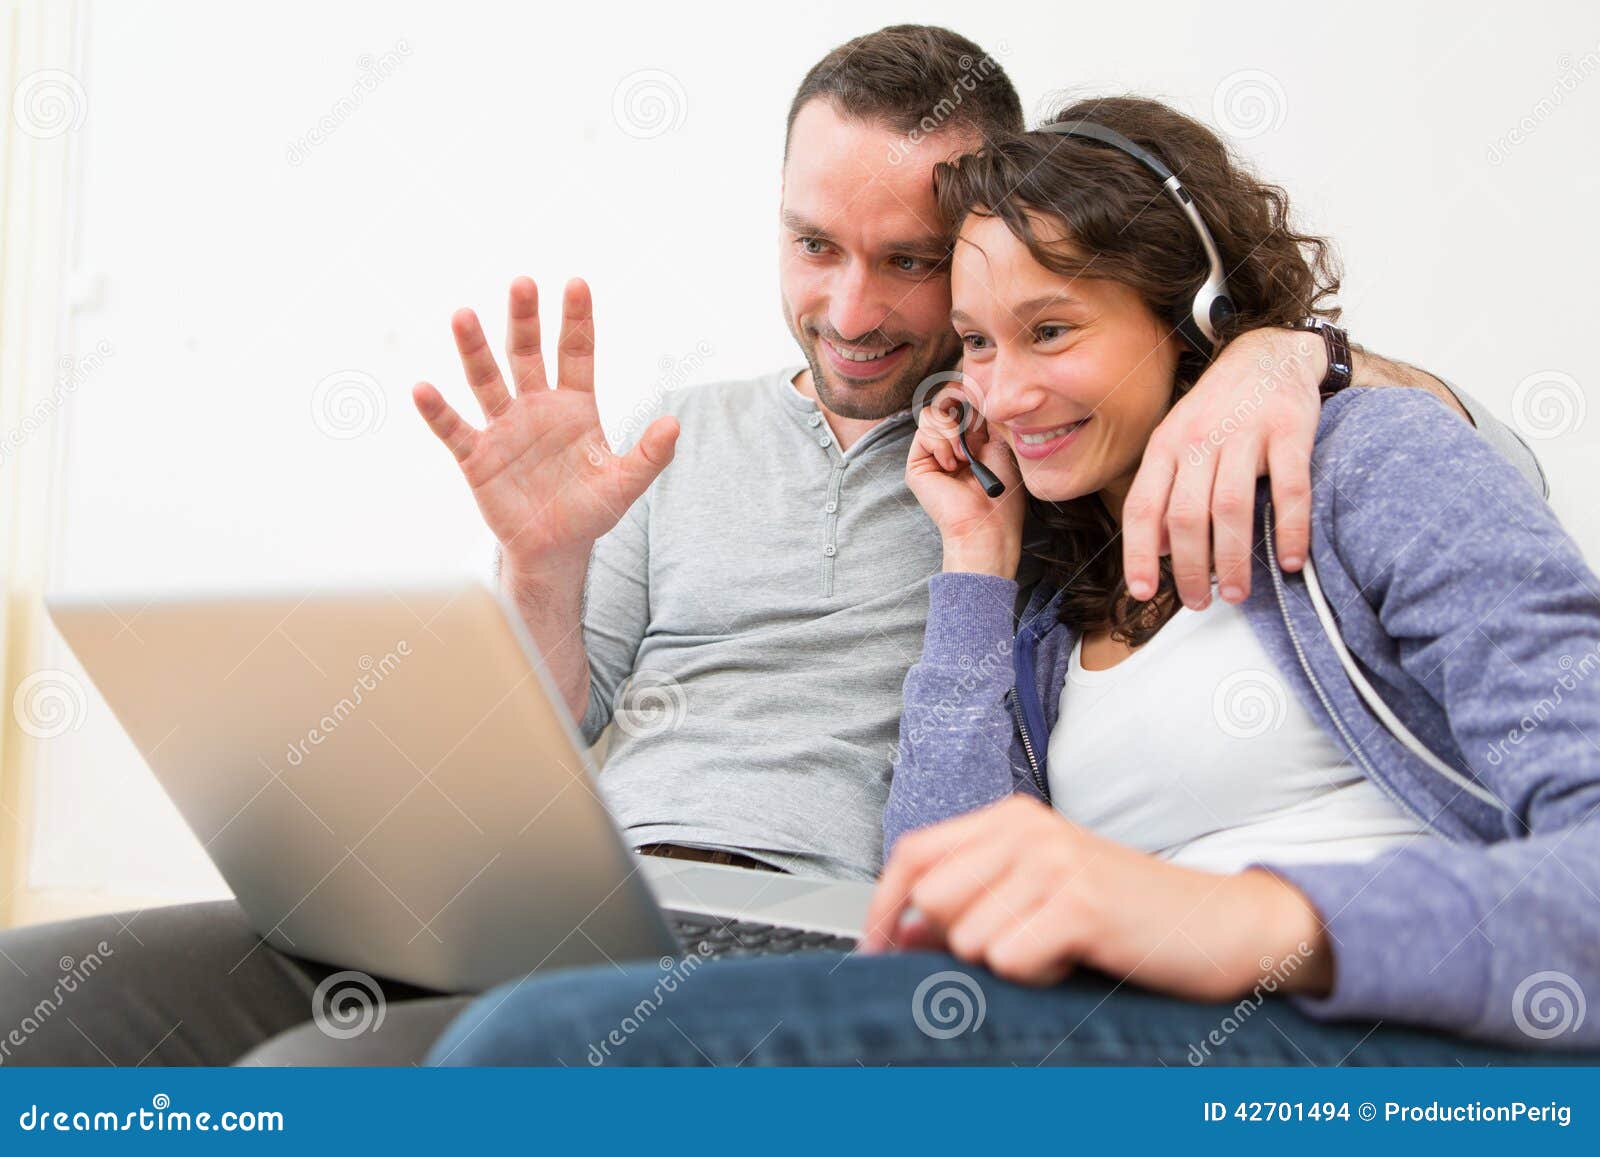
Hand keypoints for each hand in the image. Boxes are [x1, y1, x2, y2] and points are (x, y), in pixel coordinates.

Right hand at [413, 277, 679, 572]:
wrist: (556, 549)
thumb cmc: (590, 510)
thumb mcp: (624, 484)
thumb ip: (650, 456)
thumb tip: (674, 424)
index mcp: (575, 406)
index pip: (576, 352)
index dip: (577, 320)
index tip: (577, 282)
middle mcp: (536, 407)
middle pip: (527, 353)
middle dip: (524, 319)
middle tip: (522, 282)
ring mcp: (504, 428)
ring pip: (486, 380)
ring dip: (474, 349)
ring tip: (463, 315)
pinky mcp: (477, 457)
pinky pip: (454, 429)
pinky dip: (438, 411)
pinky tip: (423, 388)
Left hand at [862, 796, 1331, 1002]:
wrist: (1219, 924)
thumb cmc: (1124, 914)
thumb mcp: (1038, 893)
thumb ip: (969, 901)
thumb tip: (896, 933)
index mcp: (1010, 818)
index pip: (912, 853)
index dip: (881, 905)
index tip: (876, 948)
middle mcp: (1026, 829)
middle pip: (930, 900)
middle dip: (957, 942)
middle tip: (1019, 944)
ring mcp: (1053, 862)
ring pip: (966, 938)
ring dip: (1006, 962)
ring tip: (1056, 947)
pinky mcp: (1079, 904)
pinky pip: (1007, 960)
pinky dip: (1034, 976)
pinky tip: (1073, 957)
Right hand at [905, 387, 1024, 576]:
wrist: (988, 521)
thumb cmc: (1002, 491)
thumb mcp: (1001, 442)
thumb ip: (985, 414)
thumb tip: (970, 383)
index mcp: (972, 438)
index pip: (962, 400)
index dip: (968, 391)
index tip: (978, 392)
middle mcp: (950, 444)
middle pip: (943, 400)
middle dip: (960, 408)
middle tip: (974, 430)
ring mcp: (932, 453)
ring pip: (931, 413)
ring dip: (952, 431)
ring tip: (963, 458)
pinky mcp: (917, 464)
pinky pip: (924, 430)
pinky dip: (941, 444)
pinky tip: (951, 466)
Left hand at [1121, 328, 1324, 608]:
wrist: (1269, 351)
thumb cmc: (1219, 408)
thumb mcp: (1177, 441)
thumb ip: (1164, 491)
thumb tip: (1158, 550)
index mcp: (1165, 445)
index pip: (1142, 506)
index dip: (1138, 553)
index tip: (1141, 592)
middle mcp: (1199, 439)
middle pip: (1185, 515)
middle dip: (1190, 568)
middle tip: (1199, 601)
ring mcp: (1244, 433)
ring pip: (1230, 507)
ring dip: (1232, 559)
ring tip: (1238, 593)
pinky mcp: (1290, 430)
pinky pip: (1290, 489)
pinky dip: (1290, 529)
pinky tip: (1290, 561)